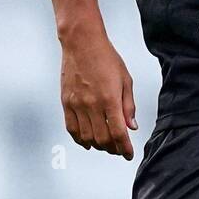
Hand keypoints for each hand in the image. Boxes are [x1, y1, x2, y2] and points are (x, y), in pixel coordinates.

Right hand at [59, 23, 137, 159]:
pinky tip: (87, 141)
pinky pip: (71, 128)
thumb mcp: (125, 79)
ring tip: (106, 145)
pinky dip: (80, 139)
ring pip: (86, 137)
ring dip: (98, 145)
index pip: (118, 132)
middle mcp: (92, 105)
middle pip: (102, 138)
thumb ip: (128, 105)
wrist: (82, 44)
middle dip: (113, 149)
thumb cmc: (107, 58)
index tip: (129, 154)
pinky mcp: (66, 103)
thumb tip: (132, 127)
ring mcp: (77, 105)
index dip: (125, 147)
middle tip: (119, 150)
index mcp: (110, 99)